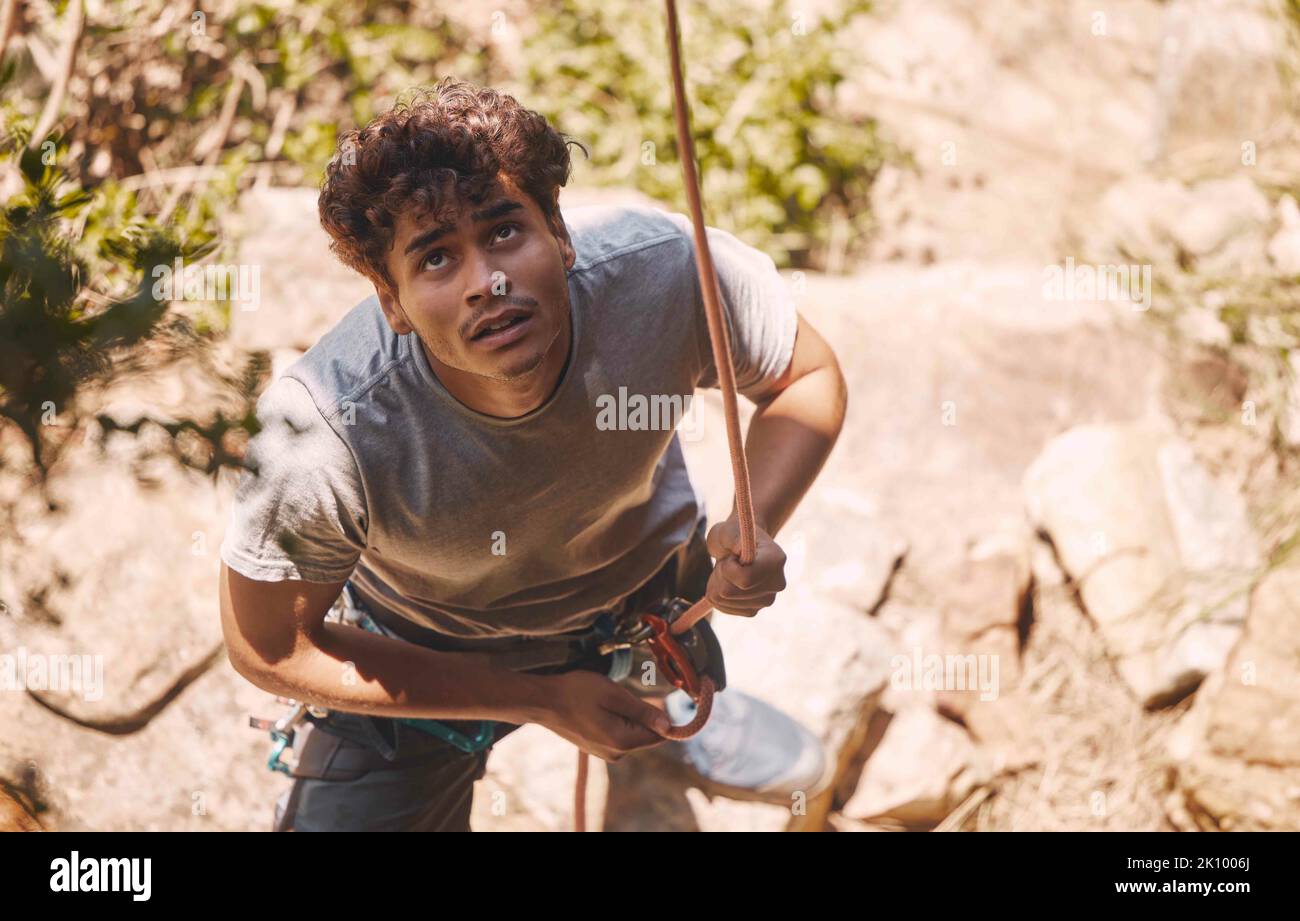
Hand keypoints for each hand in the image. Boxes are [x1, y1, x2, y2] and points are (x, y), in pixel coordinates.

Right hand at [536, 670, 670, 761]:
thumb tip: (669, 726)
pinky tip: (598, 707)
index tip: (657, 698)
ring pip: (631, 732)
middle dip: (641, 713)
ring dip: (627, 714)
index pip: (659, 735)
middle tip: (620, 693)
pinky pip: (617, 733)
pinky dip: (615, 718)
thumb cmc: (577, 692)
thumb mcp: (615, 695)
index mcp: (623, 742)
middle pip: (645, 734)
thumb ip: (643, 712)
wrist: (543, 701)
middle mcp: (616, 754)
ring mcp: (605, 752)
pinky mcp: (597, 747)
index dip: (664, 717)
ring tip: (605, 699)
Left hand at [703, 514, 786, 616]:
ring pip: (723, 600)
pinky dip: (717, 595)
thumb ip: (732, 537)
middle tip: (728, 562)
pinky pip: (723, 608)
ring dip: (716, 583)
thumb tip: (739, 548)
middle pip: (729, 592)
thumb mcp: (728, 529)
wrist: (741, 546)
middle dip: (720, 575)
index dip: (727, 569)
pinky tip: (726, 582)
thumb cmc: (734, 534)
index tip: (731, 556)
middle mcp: (776, 583)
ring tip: (728, 570)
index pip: (745, 580)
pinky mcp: (753, 610)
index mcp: (776, 560)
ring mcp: (766, 600)